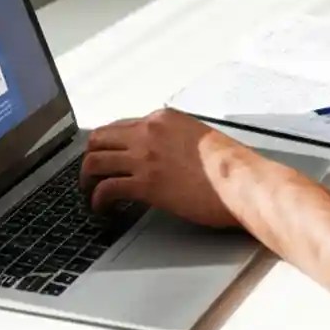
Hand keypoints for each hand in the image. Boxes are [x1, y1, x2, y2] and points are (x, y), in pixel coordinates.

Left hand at [79, 108, 240, 228]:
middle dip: (90, 159)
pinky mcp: (145, 183)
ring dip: (86, 181)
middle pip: (99, 139)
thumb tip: (166, 156)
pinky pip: (106, 189)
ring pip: (94, 162)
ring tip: (90, 196)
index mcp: (163, 119)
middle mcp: (149, 132)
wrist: (242, 181)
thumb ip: (176, 141)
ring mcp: (145, 157)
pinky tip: (103, 210)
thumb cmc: (232, 166)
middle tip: (91, 176)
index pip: (120, 126)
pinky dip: (97, 201)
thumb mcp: (200, 139)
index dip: (109, 146)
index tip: (107, 159)